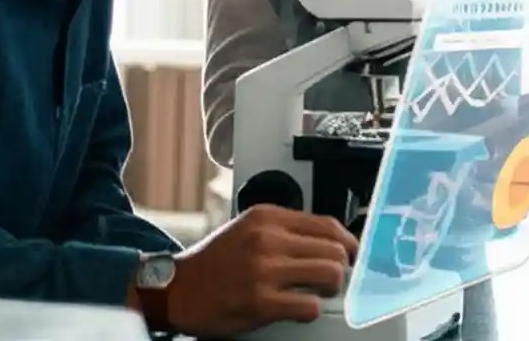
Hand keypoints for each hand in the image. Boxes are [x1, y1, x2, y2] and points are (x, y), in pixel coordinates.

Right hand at [162, 204, 359, 338]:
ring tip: (320, 292)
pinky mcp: (260, 302)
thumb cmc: (216, 261)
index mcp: (268, 218)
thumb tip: (329, 239)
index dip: (348, 242)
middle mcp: (268, 239)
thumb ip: (286, 229)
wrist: (177, 289)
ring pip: (330, 274)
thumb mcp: (250, 228)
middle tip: (333, 277)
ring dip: (332, 287)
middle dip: (342, 267)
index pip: (328, 225)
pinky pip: (310, 306)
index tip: (351, 254)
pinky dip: (312, 310)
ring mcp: (264, 271)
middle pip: (335, 250)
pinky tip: (301, 308)